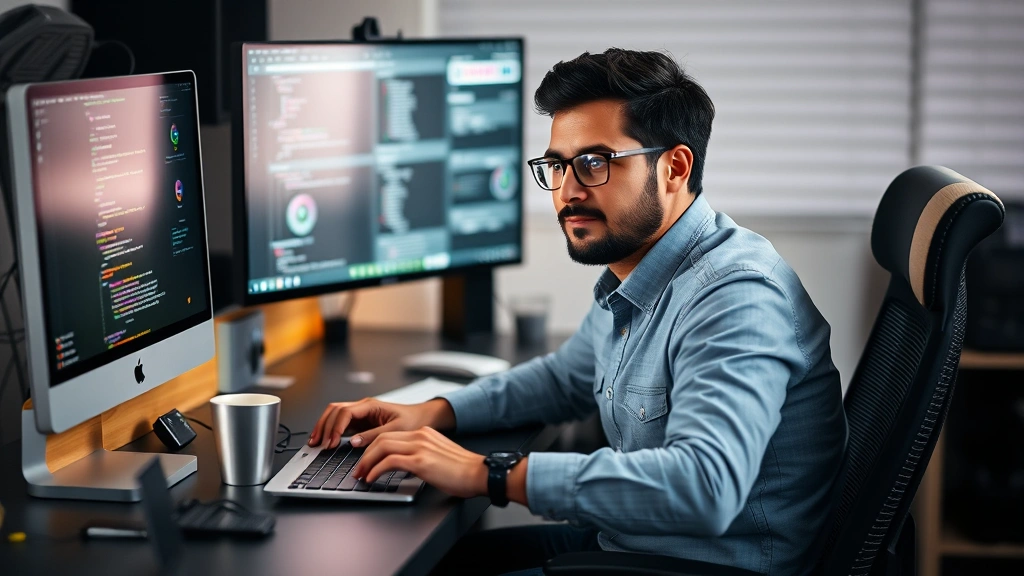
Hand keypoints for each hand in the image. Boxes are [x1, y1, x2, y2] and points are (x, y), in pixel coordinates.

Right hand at [308, 398, 454, 448]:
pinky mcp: (360, 421)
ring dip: (323, 426)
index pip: (345, 412)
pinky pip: (340, 422)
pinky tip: (325, 440)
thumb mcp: (395, 431)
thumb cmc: (412, 421)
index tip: (331, 443)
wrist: (421, 418)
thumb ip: (373, 436)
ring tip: (315, 442)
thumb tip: (353, 442)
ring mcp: (360, 413)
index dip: (335, 428)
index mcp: (371, 405)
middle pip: (335, 411)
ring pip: (334, 414)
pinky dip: (330, 430)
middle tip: (318, 444)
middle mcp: (363, 407)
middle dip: (323, 426)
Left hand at [351, 427, 487, 498]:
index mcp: (424, 434)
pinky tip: (372, 478)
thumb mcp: (438, 456)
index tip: (366, 461)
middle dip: (365, 454)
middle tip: (358, 469)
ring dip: (367, 462)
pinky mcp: (420, 461)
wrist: (479, 474)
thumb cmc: (463, 471)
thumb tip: (403, 466)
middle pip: (382, 438)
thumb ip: (421, 455)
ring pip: (382, 446)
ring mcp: (420, 447)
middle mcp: (420, 436)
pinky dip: (376, 470)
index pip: (391, 435)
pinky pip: (389, 461)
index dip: (373, 448)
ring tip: (361, 475)